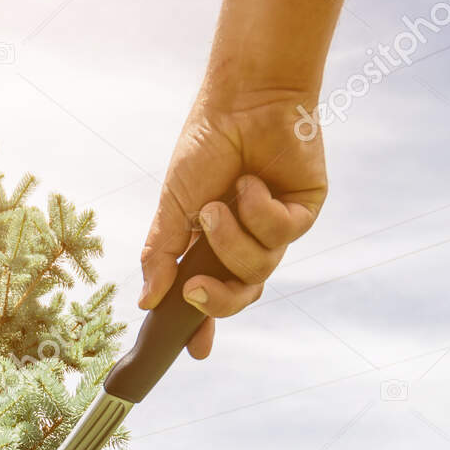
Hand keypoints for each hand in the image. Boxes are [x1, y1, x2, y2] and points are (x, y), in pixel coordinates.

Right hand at [139, 90, 327, 358]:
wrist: (243, 99)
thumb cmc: (205, 145)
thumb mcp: (172, 205)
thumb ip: (161, 255)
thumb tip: (146, 302)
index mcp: (214, 244)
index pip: (212, 293)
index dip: (204, 323)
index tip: (194, 351)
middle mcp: (248, 240)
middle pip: (242, 294)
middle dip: (217, 301)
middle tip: (194, 290)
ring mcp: (277, 228)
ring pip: (259, 266)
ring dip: (231, 239)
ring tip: (219, 203)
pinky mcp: (304, 210)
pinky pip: (282, 234)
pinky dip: (259, 211)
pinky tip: (251, 183)